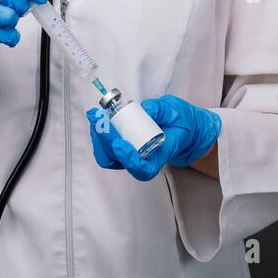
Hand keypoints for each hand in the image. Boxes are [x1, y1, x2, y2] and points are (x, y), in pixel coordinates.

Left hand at [85, 94, 221, 181]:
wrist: (181, 129)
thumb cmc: (181, 123)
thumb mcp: (178, 112)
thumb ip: (163, 110)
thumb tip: (146, 109)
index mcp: (160, 156)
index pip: (143, 168)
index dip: (129, 160)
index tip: (120, 143)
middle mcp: (143, 161)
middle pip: (119, 161)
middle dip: (106, 140)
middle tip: (100, 119)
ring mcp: (131, 156)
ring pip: (109, 157)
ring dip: (99, 137)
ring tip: (96, 116)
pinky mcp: (123, 149)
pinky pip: (106, 148)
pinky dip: (100, 134)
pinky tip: (98, 118)